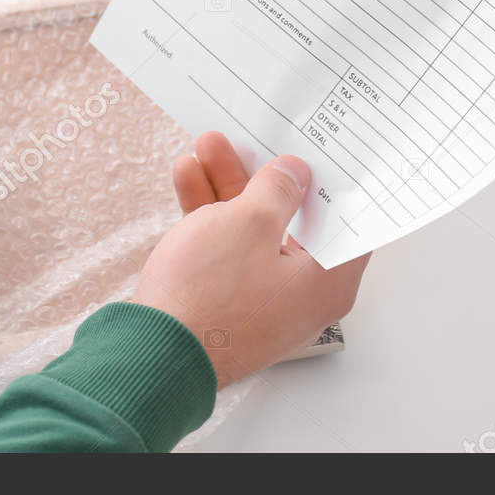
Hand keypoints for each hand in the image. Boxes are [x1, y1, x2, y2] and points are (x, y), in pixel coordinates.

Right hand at [133, 131, 369, 386]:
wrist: (149, 354)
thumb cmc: (210, 296)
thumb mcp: (250, 222)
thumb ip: (277, 190)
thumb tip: (293, 174)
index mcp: (327, 281)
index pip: (346, 224)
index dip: (332, 182)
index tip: (320, 149)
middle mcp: (300, 294)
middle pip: (291, 221)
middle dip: (262, 175)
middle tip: (252, 139)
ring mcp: (260, 299)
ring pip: (251, 231)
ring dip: (228, 187)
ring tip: (207, 145)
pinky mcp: (225, 302)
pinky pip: (225, 250)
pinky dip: (209, 216)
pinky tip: (187, 177)